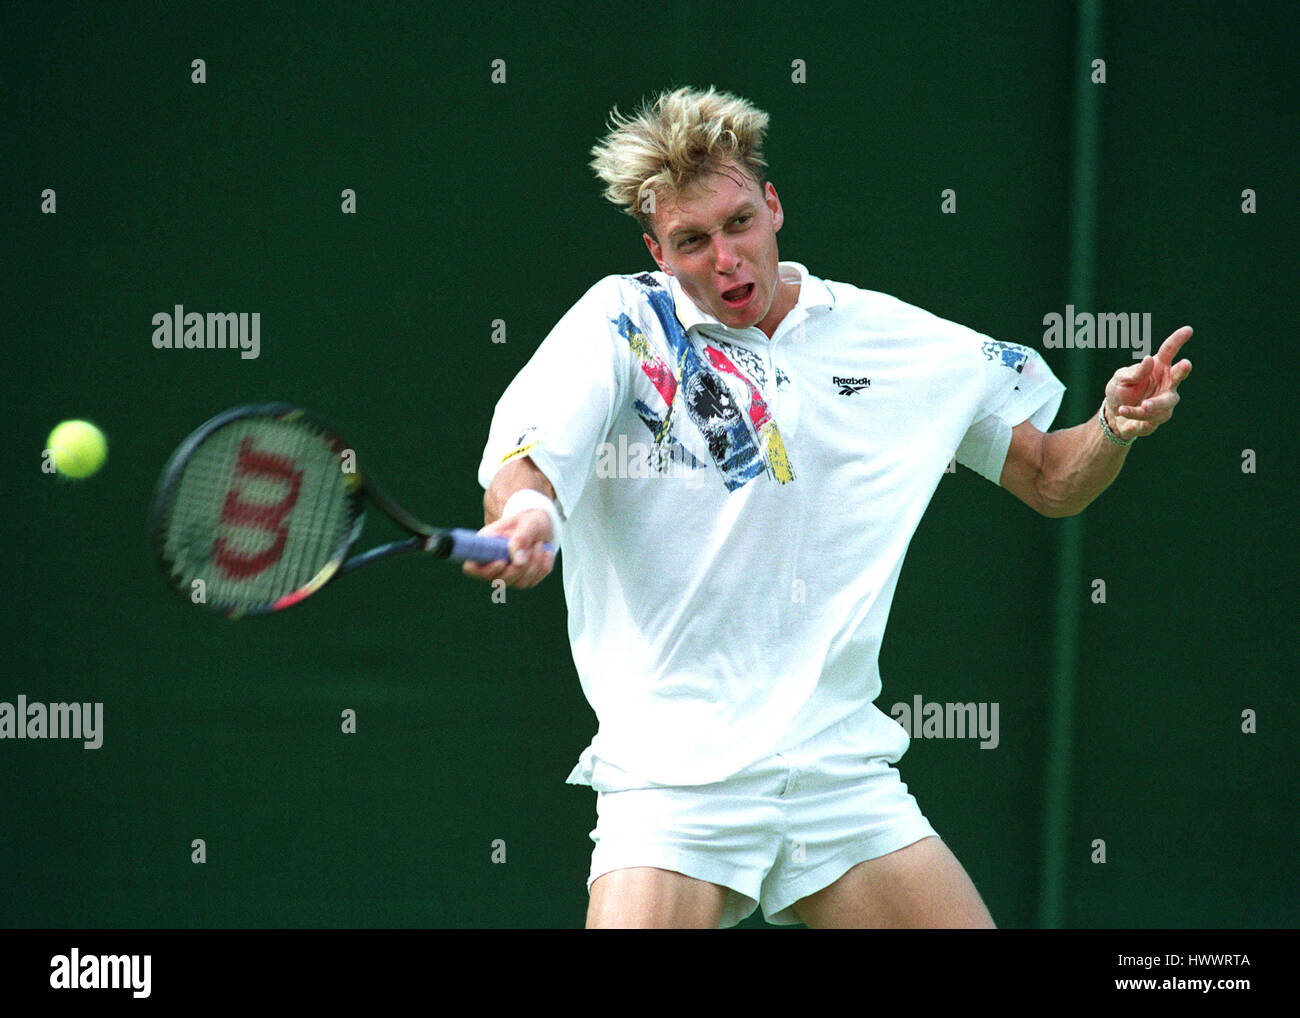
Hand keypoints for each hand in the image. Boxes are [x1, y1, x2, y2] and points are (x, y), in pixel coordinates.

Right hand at [460, 508, 555, 588]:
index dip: (485, 570)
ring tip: (539, 544)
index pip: (471, 568)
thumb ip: (521, 539)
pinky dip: (543, 567)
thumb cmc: (528, 521)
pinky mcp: (522, 579)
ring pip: (518, 583)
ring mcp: (506, 574)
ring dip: (534, 564)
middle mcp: (491, 563)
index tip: (502, 561)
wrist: (540, 525)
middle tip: (534, 546)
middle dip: (519, 568)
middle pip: (498, 581)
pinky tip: (545, 552)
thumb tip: (518, 562)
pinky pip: (533, 581)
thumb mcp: (527, 523)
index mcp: (484, 546)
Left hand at [1103, 326, 1193, 440]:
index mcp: (1157, 368)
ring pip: (1166, 403)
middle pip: (1178, 377)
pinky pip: (1149, 419)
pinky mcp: (1156, 420)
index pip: (1169, 351)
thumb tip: (1149, 359)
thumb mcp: (1121, 378)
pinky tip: (1123, 411)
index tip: (1188, 330)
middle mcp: (1166, 384)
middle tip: (1185, 364)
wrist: (1112, 416)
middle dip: (1182, 371)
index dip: (1178, 340)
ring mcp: (1164, 403)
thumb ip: (1135, 371)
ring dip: (1154, 404)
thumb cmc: (1120, 391)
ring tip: (1143, 405)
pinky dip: (1135, 415)